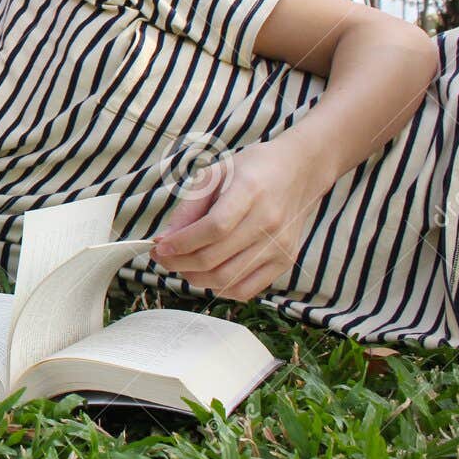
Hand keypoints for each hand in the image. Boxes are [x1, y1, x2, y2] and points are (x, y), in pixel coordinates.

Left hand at [149, 140, 324, 301]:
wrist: (298, 171)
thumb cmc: (252, 168)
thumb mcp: (215, 174)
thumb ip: (189, 208)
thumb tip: (165, 240)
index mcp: (250, 191)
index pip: (213, 228)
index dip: (182, 243)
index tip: (159, 247)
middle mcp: (268, 221)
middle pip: (216, 257)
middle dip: (179, 263)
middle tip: (162, 258)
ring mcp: (279, 245)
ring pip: (227, 278)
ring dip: (195, 278)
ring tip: (180, 266)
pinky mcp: (286, 261)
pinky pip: (247, 289)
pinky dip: (220, 289)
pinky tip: (206, 276)